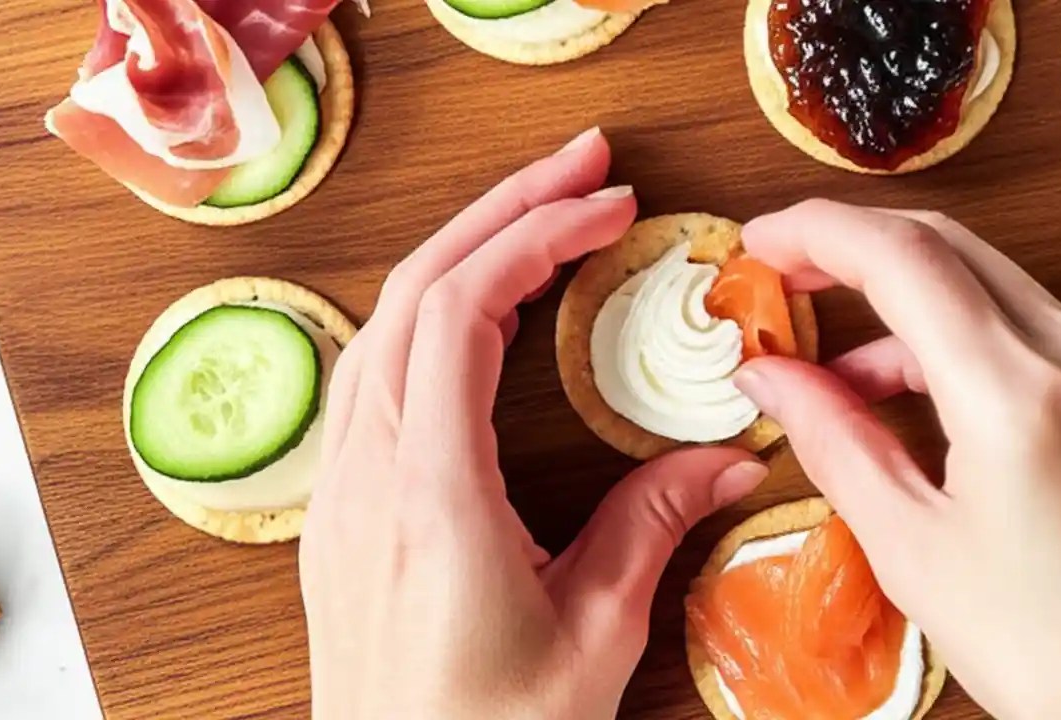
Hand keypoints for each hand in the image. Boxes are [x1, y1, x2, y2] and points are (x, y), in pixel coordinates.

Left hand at [299, 128, 768, 719]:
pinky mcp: (338, 506)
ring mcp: (340, 486)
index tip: (608, 206)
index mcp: (431, 494)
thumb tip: (722, 462)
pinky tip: (471, 312)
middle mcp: (369, 473)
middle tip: (581, 166)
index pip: (463, 313)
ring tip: (537, 218)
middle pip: (415, 291)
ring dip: (459, 254)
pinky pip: (371, 373)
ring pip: (383, 324)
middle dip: (501, 209)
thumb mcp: (591, 633)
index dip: (535, 237)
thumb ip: (650, 527)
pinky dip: (426, 314)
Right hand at [733, 201, 1060, 718]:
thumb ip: (830, 439)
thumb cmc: (1046, 652)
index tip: (757, 244)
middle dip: (852, 247)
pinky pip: (1024, 330)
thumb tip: (767, 376)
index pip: (903, 257)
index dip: (815, 233)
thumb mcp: (909, 546)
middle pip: (947, 246)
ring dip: (899, 302)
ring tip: (831, 368)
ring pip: (986, 284)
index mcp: (1019, 395)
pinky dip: (951, 341)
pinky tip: (905, 396)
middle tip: (783, 278)